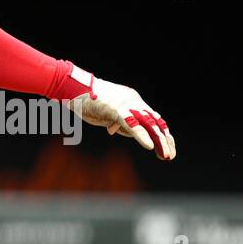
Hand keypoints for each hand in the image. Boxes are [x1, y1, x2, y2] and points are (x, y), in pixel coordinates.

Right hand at [62, 70, 176, 160]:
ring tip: (165, 155)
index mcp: (132, 99)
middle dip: (165, 140)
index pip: (152, 118)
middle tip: (170, 155)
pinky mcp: (116, 109)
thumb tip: (124, 131)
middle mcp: (133, 100)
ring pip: (148, 124)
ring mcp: (125, 104)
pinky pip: (132, 125)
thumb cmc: (86, 100)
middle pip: (155, 121)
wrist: (72, 88)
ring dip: (159, 141)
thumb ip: (118, 120)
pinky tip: (148, 147)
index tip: (168, 146)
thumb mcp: (106, 112)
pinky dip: (141, 136)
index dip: (162, 133)